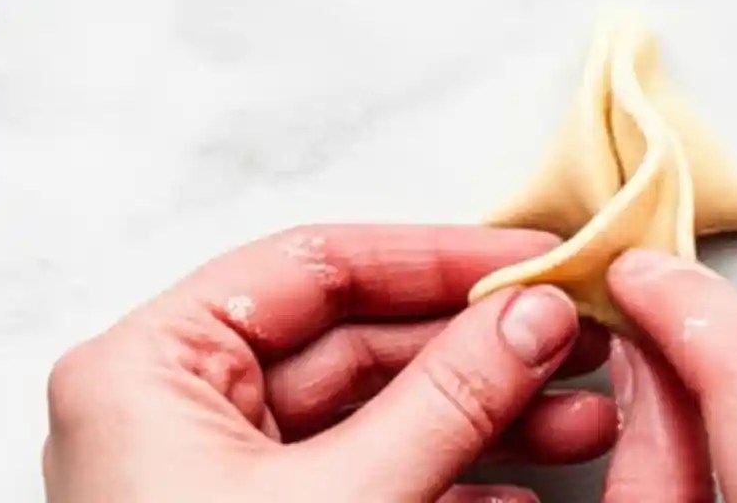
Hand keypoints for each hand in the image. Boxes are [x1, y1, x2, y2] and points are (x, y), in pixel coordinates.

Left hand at [43, 225, 617, 502]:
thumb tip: (532, 316)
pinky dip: (453, 481)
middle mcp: (184, 411)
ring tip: (582, 418)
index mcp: (155, 371)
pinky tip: (524, 490)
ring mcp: (227, 474)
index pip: (314, 266)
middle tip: (570, 338)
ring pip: (378, 413)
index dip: (435, 257)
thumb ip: (448, 398)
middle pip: (357, 340)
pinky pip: (374, 478)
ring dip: (485, 415)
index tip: (531, 259)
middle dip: (478, 348)